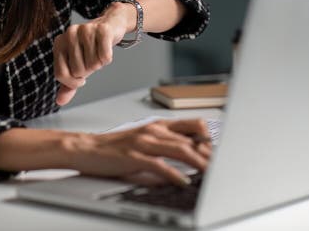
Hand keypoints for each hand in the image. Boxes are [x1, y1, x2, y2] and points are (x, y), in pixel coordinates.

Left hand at [53, 6, 132, 105]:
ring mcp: (85, 30)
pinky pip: (105, 57)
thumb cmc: (89, 48)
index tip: (80, 78)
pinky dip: (108, 58)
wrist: (109, 25)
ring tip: (98, 52)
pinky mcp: (102, 30)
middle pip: (78, 71)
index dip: (73, 83)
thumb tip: (60, 101)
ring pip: (93, 65)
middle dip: (88, 70)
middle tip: (91, 59)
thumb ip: (67, 84)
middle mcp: (69, 34)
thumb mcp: (76, 66)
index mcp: (59, 43)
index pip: (60, 75)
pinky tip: (106, 49)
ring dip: (99, 63)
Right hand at [66, 118, 211, 185]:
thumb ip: (166, 148)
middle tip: (223, 166)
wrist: (85, 148)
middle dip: (210, 153)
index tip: (221, 152)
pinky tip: (184, 182)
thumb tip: (189, 163)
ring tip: (211, 174)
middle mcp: (154, 130)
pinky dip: (174, 175)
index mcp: (159, 126)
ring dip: (199, 162)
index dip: (211, 138)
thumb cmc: (114, 147)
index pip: (194, 125)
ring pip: (180, 150)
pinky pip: (160, 165)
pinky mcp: (134, 156)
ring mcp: (144, 142)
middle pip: (192, 139)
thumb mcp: (144, 142)